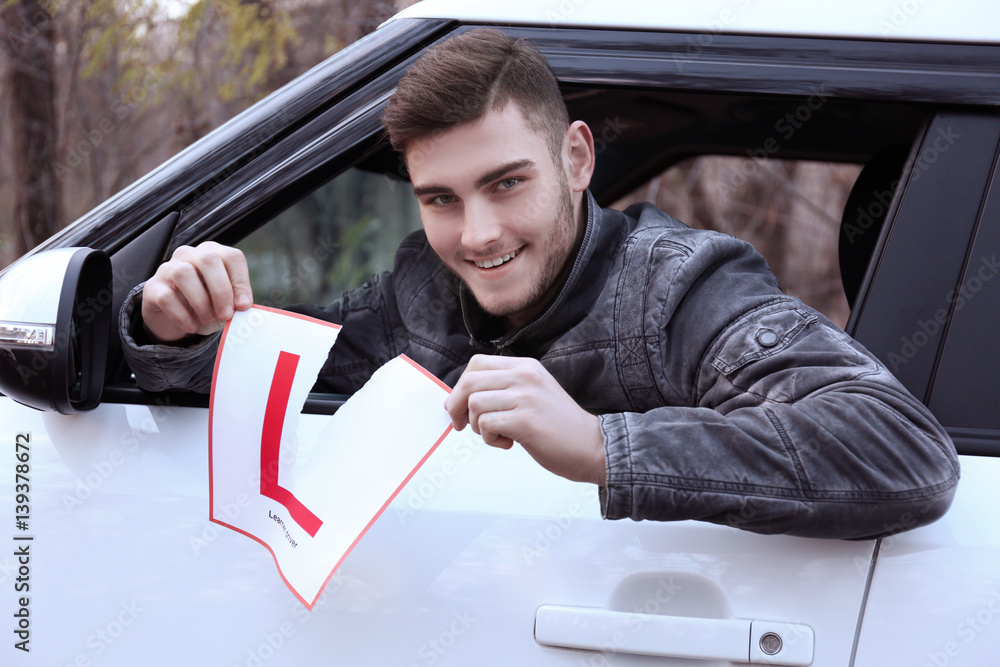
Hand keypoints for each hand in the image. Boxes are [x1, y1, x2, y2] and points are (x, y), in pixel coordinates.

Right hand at [141, 242, 252, 342]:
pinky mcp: (153, 287)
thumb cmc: (206, 304)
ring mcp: (168, 268)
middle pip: (208, 260)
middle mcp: (190, 255)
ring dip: (200, 301)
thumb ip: (235, 302)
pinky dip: (181, 315)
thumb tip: (243, 307)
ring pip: (184, 273)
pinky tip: (191, 326)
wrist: (176, 317)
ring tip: (208, 319)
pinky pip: (166, 297)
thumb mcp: (225, 302)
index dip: (241, 282)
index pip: (232, 257)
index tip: (244, 306)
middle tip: (226, 315)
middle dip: (221, 290)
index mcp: (213, 254)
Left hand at [445, 355, 606, 484]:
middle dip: (456, 406)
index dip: (460, 386)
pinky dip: (490, 439)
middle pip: (469, 381)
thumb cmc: (559, 426)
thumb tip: (460, 398)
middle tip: (461, 425)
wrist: (592, 446)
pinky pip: (487, 424)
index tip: (460, 408)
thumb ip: (504, 389)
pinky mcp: (525, 421)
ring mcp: (526, 397)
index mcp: (526, 366)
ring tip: (499, 435)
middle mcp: (525, 376)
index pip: (477, 363)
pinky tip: (509, 443)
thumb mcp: (533, 393)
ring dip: (478, 426)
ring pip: (475, 404)